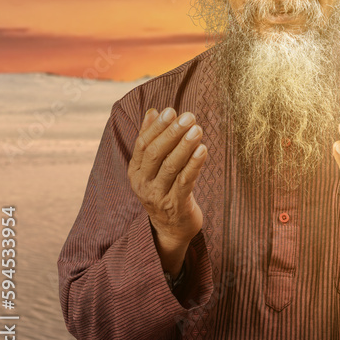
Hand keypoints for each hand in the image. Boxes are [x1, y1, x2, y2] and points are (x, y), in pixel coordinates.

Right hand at [127, 107, 207, 274]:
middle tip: (189, 116)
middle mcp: (143, 183)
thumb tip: (153, 111)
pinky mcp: (176, 205)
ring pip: (171, 166)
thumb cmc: (165, 190)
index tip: (171, 110)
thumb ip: (152, 139)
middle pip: (155, 153)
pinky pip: (185, 181)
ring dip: (185, 146)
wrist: (171, 228)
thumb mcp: (153, 167)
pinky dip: (194, 164)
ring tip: (198, 129)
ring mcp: (158, 196)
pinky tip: (203, 150)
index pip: (142, 144)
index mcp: (136, 171)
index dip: (156, 127)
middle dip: (172, 133)